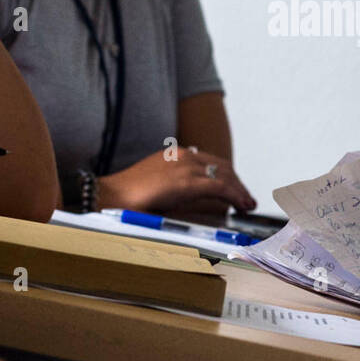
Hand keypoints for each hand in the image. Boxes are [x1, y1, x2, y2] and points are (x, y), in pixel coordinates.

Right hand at [98, 146, 255, 214]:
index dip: (229, 176)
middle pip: (223, 168)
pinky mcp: (186, 183)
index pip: (212, 162)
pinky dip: (235, 196)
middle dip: (238, 184)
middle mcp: (184, 156)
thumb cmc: (129, 195)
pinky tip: (241, 206)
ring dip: (240, 192)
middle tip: (247, 200)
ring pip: (225, 177)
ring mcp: (186, 167)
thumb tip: (192, 194)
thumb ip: (176, 184)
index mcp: (176, 154)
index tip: (237, 189)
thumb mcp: (157, 183)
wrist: (111, 195)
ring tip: (248, 205)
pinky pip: (220, 188)